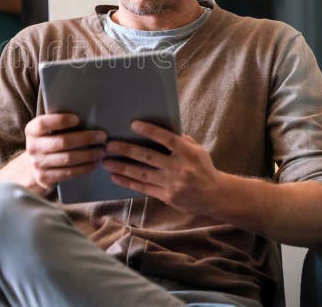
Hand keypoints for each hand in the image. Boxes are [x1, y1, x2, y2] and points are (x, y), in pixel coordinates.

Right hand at [5, 113, 105, 195]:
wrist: (33, 165)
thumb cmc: (48, 141)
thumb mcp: (48, 130)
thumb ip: (60, 124)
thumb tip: (88, 116)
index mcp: (31, 130)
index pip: (43, 123)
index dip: (60, 120)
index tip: (77, 119)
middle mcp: (32, 147)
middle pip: (62, 141)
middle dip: (85, 138)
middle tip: (102, 136)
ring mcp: (37, 164)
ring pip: (67, 158)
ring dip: (88, 155)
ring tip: (102, 151)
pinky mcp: (44, 178)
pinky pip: (68, 173)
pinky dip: (84, 168)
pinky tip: (94, 164)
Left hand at [102, 120, 224, 215]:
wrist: (215, 196)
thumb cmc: (203, 168)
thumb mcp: (197, 150)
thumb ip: (180, 140)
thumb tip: (159, 130)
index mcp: (188, 153)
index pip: (167, 139)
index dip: (150, 131)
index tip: (133, 124)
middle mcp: (180, 168)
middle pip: (148, 157)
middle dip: (126, 150)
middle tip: (109, 144)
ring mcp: (172, 184)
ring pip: (142, 174)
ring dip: (122, 167)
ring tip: (105, 161)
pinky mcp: (167, 197)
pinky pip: (144, 188)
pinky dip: (128, 182)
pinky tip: (115, 177)